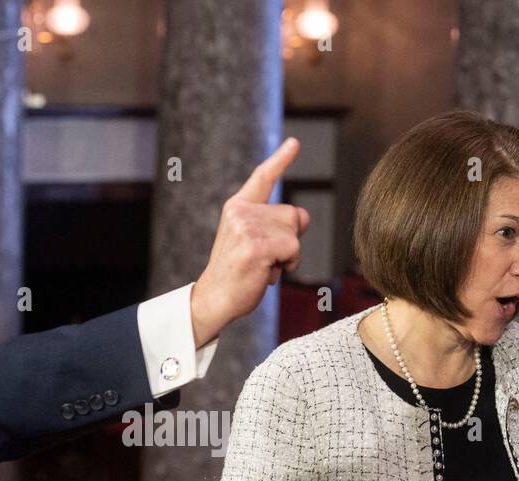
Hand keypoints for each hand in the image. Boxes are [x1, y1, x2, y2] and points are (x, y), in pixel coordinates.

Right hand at [190, 137, 309, 347]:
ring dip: (288, 256)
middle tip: (265, 258)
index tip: (295, 143)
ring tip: (263, 266)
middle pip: (293, 215)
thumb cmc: (238, 273)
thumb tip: (303, 216)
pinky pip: (292, 249)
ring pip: (295, 234)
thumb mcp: (256, 243)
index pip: (263, 178)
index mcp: (237, 207)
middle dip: (289, 240)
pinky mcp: (254, 246)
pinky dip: (287, 264)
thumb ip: (279, 226)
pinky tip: (266, 272)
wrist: (214, 299)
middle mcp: (240, 212)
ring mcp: (246, 228)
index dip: (280, 159)